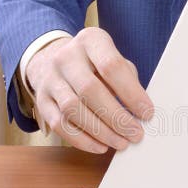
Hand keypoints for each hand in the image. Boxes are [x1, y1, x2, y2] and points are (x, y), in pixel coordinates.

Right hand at [26, 27, 152, 152]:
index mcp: (90, 41)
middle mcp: (66, 57)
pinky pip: (59, 125)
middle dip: (116, 117)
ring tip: (121, 142)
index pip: (111, 66)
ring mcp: (50, 79)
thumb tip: (141, 112)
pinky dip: (82, 140)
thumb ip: (128, 80)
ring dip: (100, 132)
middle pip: (90, 90)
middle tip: (135, 134)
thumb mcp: (113, 59)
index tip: (147, 113)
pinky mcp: (41, 101)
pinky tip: (100, 146)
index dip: (131, 93)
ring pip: (73, 109)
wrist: (54, 59)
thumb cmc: (95, 64)